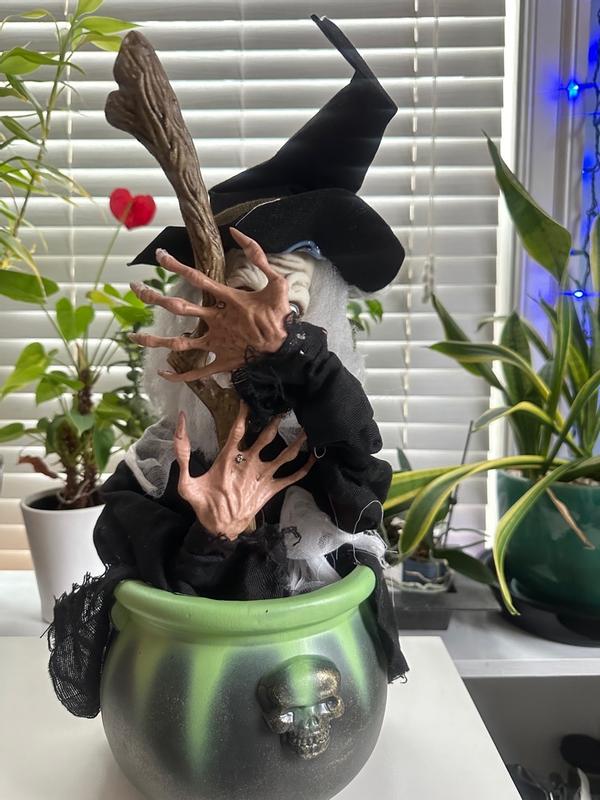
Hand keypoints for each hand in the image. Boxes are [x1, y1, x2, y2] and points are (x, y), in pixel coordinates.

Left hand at [129, 228, 290, 382]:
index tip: (159, 256)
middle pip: (179, 307)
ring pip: (180, 343)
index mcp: (229, 301)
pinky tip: (163, 373)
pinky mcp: (221, 361)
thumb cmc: (282, 316)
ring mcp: (217, 343)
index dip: (176, 266)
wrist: (287, 349)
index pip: (197, 278)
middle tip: (135, 288)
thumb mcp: (278, 282)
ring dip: (155, 341)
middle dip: (154, 297)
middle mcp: (218, 321)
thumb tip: (238, 233)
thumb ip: (259, 257)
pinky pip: (197, 371)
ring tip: (134, 337)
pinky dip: (179, 376)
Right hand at [174, 402, 314, 539]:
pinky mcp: (272, 490)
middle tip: (285, 405)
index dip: (244, 412)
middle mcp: (249, 465)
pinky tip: (315, 457)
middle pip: (267, 437)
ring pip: (285, 455)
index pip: (238, 430)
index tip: (249, 398)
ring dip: (297, 441)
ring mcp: (263, 478)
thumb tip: (180, 424)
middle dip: (276, 420)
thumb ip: (182, 454)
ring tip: (307, 426)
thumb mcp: (186, 483)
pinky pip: (292, 477)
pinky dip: (305, 467)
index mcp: (229, 461)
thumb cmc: (204, 504)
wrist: (221, 529)